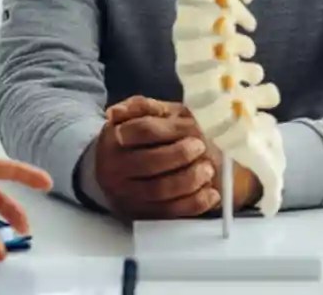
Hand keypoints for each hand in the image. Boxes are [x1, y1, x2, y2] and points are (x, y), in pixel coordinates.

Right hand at [98, 96, 260, 217]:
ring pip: (160, 191)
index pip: (143, 131)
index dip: (170, 130)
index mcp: (112, 139)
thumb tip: (115, 112)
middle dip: (181, 156)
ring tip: (208, 170)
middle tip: (201, 148)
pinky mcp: (141, 215)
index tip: (191, 128)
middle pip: (150, 163)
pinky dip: (194, 204)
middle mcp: (112, 170)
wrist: (123, 171)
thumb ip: (138, 106)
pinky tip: (211, 194)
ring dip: (190, 180)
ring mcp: (126, 196)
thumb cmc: (138, 138)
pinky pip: (169, 213)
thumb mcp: (139, 116)